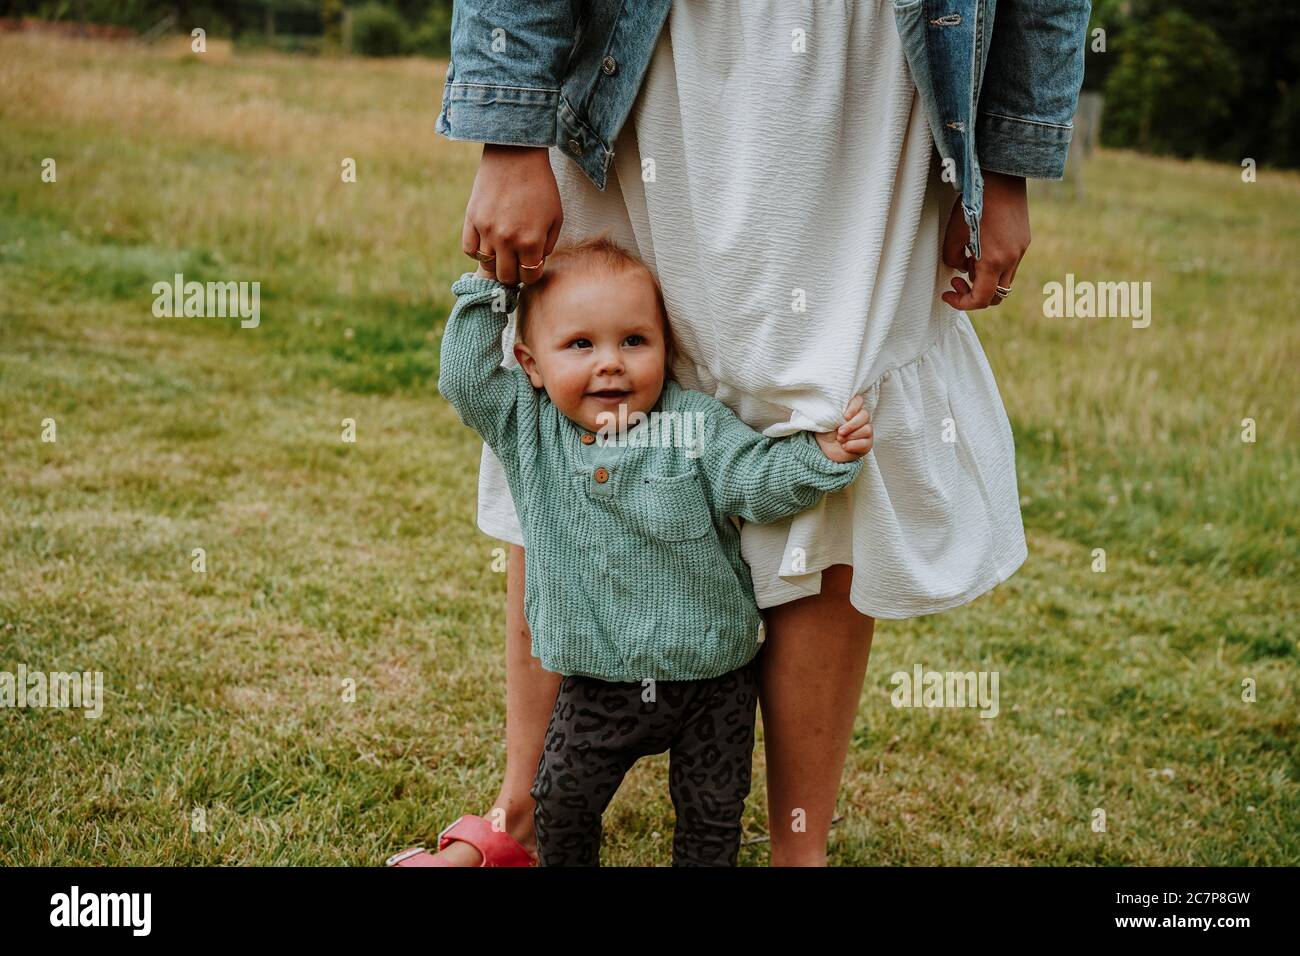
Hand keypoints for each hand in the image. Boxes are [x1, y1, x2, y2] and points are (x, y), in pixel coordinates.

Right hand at [463, 144, 562, 285]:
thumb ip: (546, 246)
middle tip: (516, 262)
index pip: (528, 277)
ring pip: (486, 266)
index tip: (531, 266)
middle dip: (514, 273)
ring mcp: (487, 231)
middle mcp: (507, 241)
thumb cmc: (541, 187)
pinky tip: (486, 243)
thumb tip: (533, 264)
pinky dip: (477, 251)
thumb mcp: (556, 218)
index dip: (531, 275)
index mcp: (531, 242)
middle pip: (506, 276)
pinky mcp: (471, 219)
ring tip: (502, 253)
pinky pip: (469, 250)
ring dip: (496, 263)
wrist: (516, 156)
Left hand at [815, 394, 872, 462]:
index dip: (854, 407)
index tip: (845, 417)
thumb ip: (834, 411)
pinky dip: (853, 445)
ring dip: (851, 436)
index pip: (859, 400)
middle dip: (851, 425)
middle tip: (839, 431)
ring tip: (840, 439)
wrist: (824, 449)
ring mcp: (866, 431)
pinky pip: (866, 443)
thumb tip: (838, 408)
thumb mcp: (826, 419)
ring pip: (867, 429)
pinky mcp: (867, 444)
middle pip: (865, 415)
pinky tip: (844, 446)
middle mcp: (861, 418)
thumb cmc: (826, 431)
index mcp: (851, 409)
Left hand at [940, 170, 1028, 310]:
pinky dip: (994, 265)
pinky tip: (981, 246)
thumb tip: (960, 267)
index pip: (982, 299)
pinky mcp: (1024, 240)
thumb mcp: (953, 233)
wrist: (1001, 175)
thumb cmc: (973, 202)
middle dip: (975, 294)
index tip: (948, 294)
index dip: (962, 303)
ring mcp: (1021, 250)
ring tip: (968, 258)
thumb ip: (952, 258)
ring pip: (1004, 280)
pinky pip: (1010, 263)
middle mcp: (1012, 259)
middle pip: (997, 296)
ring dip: (985, 279)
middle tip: (956, 280)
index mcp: (994, 260)